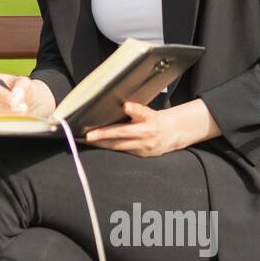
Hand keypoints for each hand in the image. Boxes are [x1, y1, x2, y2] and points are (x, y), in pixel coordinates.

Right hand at [0, 74, 54, 116]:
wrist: (25, 103)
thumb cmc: (21, 90)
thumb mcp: (24, 82)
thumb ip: (21, 86)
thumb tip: (16, 95)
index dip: (2, 94)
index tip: (14, 100)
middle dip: (3, 107)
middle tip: (19, 110)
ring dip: (5, 115)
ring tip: (20, 115)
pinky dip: (3, 122)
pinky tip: (14, 120)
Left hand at [85, 98, 219, 156]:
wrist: (172, 135)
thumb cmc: (155, 120)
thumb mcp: (148, 111)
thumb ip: (136, 110)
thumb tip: (122, 106)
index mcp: (150, 118)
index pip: (141, 112)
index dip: (134, 109)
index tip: (125, 106)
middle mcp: (147, 133)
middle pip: (124, 133)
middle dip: (105, 134)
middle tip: (89, 135)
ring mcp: (144, 146)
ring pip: (120, 146)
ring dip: (102, 143)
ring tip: (87, 140)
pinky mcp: (141, 154)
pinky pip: (122, 151)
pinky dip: (109, 148)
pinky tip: (97, 145)